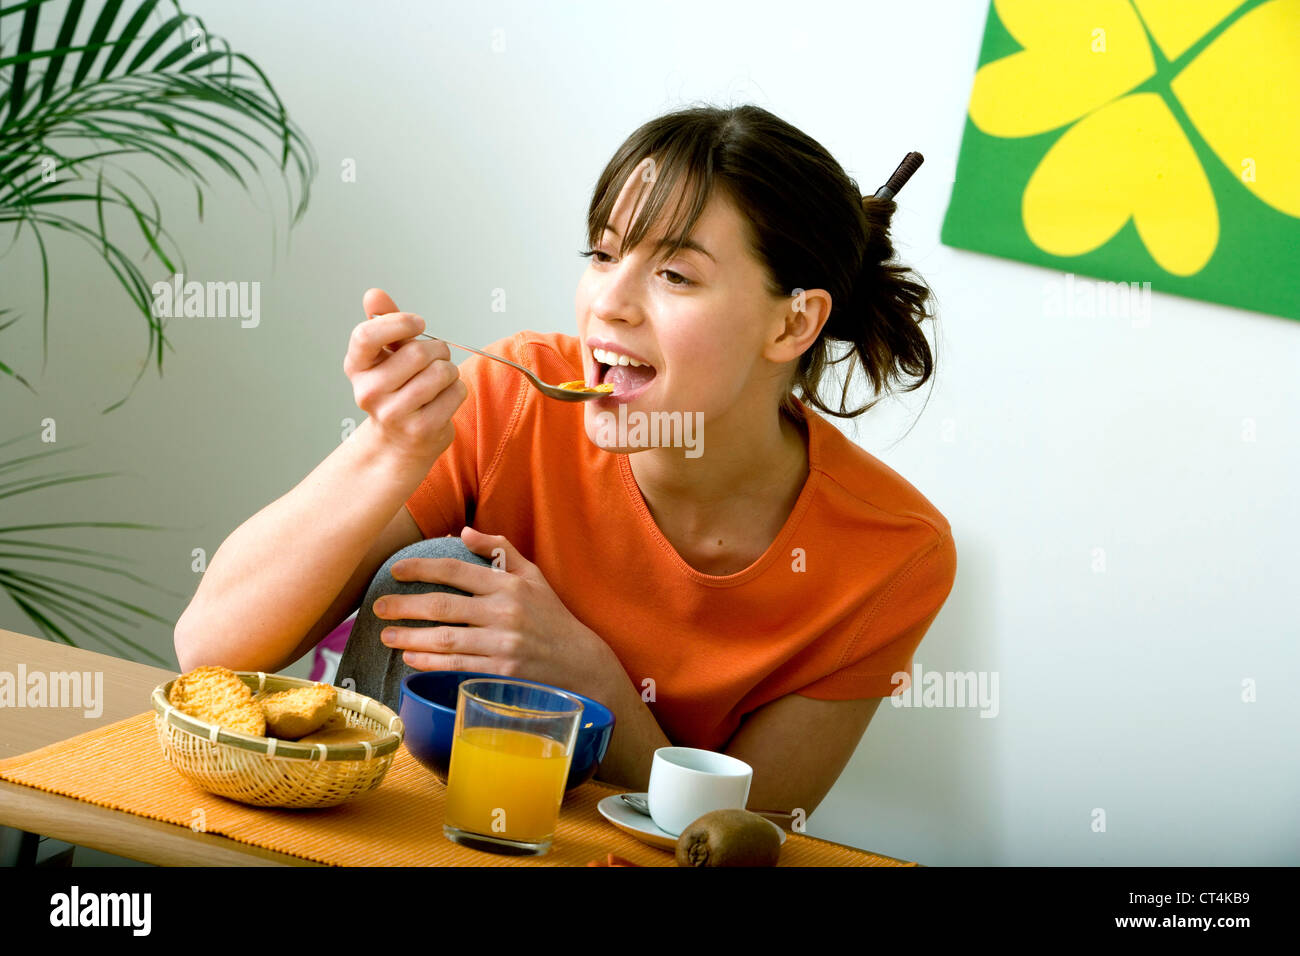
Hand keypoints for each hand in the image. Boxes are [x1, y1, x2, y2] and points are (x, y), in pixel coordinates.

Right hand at [344, 288, 467, 465]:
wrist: (399, 441)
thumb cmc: (396, 389)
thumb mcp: (386, 354)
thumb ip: (384, 322)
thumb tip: (374, 294)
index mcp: (356, 367)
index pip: (366, 335)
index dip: (398, 322)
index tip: (418, 323)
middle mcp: (369, 392)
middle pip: (417, 353)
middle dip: (437, 349)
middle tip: (436, 357)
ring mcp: (393, 413)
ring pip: (441, 372)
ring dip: (450, 370)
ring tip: (440, 379)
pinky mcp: (421, 429)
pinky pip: (455, 392)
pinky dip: (457, 390)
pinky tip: (443, 399)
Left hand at [372, 527, 618, 699]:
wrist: (580, 662)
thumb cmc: (552, 617)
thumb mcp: (533, 576)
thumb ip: (500, 549)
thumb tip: (464, 532)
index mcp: (509, 585)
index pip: (456, 571)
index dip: (421, 569)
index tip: (395, 570)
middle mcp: (505, 612)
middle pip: (443, 606)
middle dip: (405, 605)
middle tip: (377, 606)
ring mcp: (503, 643)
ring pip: (445, 639)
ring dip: (410, 636)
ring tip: (386, 634)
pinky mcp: (502, 671)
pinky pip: (457, 665)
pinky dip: (430, 662)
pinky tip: (410, 657)